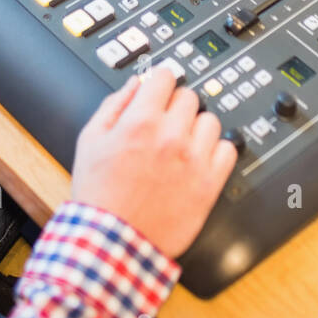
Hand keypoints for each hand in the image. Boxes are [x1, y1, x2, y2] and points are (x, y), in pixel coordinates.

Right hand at [71, 67, 236, 257]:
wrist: (112, 241)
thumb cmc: (99, 195)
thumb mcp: (90, 140)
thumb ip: (114, 104)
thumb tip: (136, 84)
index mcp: (140, 122)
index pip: (166, 76)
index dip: (160, 82)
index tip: (159, 90)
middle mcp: (171, 137)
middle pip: (189, 96)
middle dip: (175, 105)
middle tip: (164, 123)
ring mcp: (193, 160)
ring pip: (210, 121)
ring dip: (196, 127)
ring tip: (181, 144)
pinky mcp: (209, 184)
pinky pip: (227, 151)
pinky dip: (216, 151)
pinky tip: (198, 160)